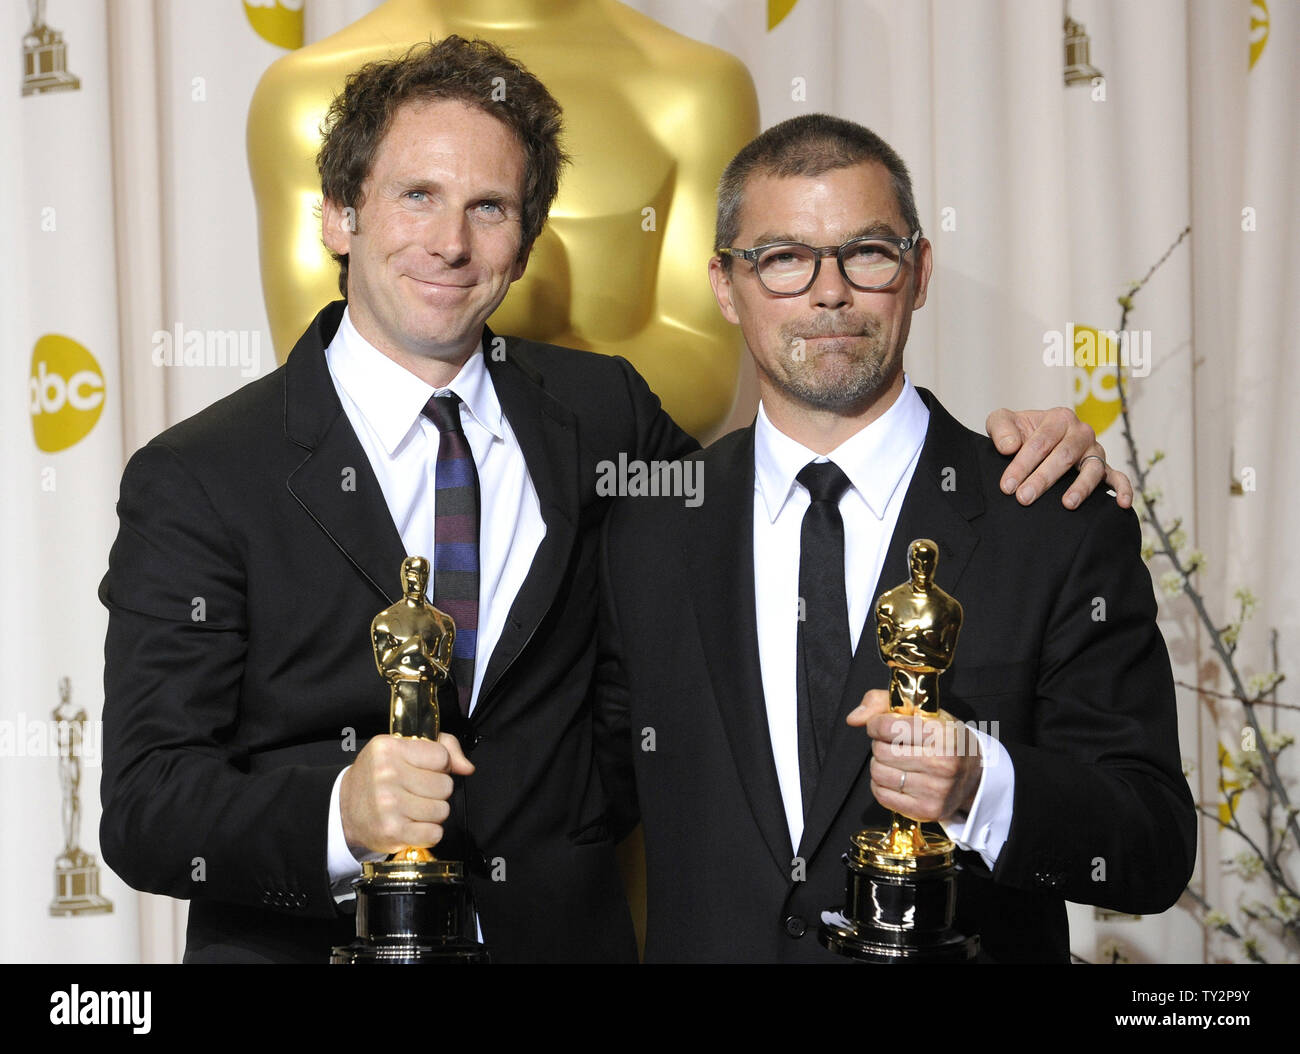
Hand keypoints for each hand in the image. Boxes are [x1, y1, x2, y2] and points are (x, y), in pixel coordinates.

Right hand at [340, 733, 473, 855]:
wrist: (345, 809)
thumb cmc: (379, 776)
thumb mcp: (403, 748)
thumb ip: (443, 747)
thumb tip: (467, 767)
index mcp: (389, 749)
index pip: (442, 756)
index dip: (439, 765)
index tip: (425, 770)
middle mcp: (387, 775)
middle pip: (445, 786)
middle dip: (437, 791)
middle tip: (417, 791)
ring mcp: (389, 805)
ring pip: (442, 810)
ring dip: (433, 812)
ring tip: (414, 808)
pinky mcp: (392, 831)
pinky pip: (434, 833)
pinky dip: (428, 832)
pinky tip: (413, 824)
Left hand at [847, 690, 981, 822]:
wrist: (974, 775)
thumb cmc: (945, 739)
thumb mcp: (923, 711)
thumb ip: (883, 703)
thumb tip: (853, 719)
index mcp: (943, 734)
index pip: (888, 727)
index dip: (875, 725)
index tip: (879, 726)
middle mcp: (943, 764)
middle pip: (880, 751)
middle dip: (880, 744)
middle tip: (894, 745)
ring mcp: (936, 790)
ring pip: (878, 773)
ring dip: (880, 764)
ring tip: (896, 761)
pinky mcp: (927, 811)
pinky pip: (882, 795)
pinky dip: (881, 784)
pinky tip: (896, 777)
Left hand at [985, 407, 1133, 509]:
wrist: (1029, 441)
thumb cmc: (1017, 433)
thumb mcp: (1002, 422)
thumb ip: (1001, 428)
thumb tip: (1009, 447)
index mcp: (1059, 418)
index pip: (1041, 442)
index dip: (1023, 464)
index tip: (1007, 485)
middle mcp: (1081, 432)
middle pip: (1064, 456)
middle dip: (1043, 478)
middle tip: (1024, 498)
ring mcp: (1094, 451)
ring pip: (1092, 468)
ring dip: (1080, 487)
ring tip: (1067, 504)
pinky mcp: (1104, 468)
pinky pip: (1117, 477)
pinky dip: (1123, 489)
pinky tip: (1122, 503)